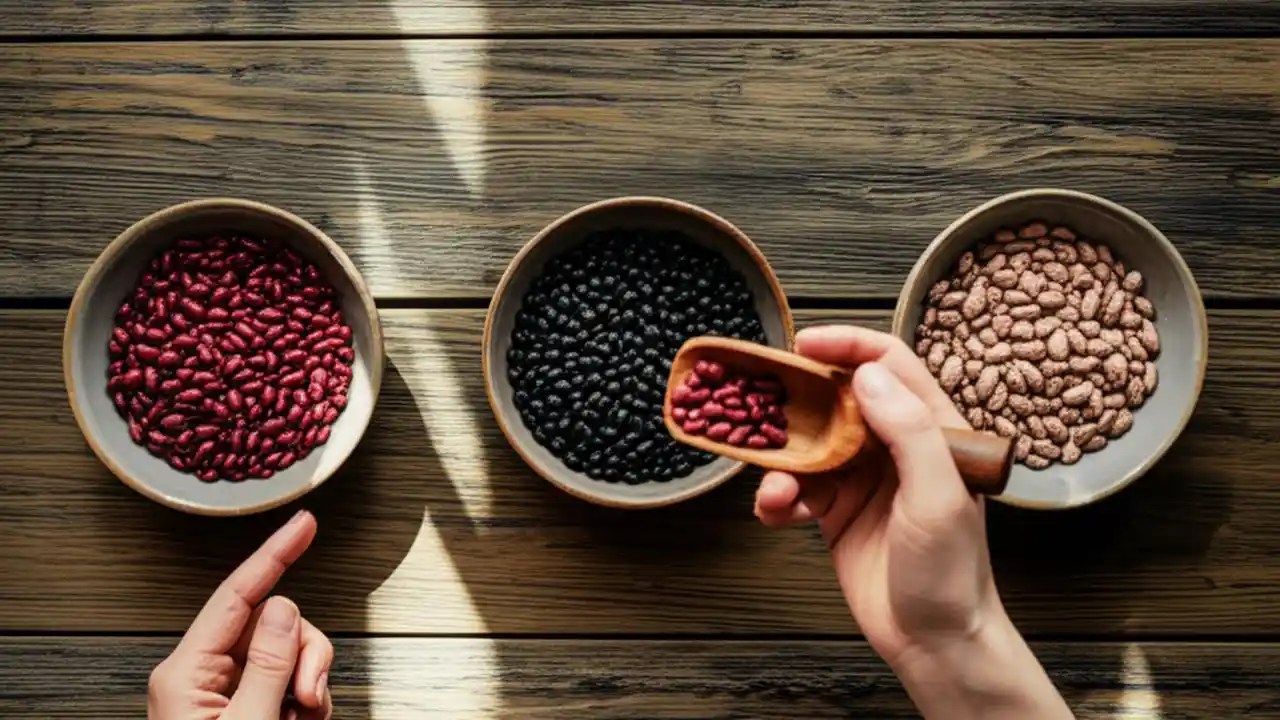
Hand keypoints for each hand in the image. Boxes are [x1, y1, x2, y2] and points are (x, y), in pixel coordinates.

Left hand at [148, 510, 332, 719]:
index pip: (236, 594)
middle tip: (308, 697)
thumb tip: (284, 609)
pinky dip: (305, 702)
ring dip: (307, 683)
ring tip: (301, 719)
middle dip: (304, 657)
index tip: (302, 524)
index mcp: (185, 674)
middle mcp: (201, 676)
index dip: (274, 554)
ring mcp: (223, 693)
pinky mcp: (244, 708)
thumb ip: (268, 665)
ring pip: (288, 653)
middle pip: (273, 626)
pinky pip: (289, 680)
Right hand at [755, 325, 996, 663]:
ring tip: (774, 486)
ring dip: (780, 459)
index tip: (804, 343)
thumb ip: (908, 430)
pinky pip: (794, 487)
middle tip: (758, 401)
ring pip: (807, 443)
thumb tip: (867, 377)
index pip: (888, 364)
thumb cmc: (950, 572)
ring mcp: (861, 476)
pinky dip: (776, 496)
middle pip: (836, 397)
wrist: (932, 641)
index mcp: (931, 429)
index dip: (848, 344)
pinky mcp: (834, 509)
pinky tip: (775, 512)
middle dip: (795, 398)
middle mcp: (892, 445)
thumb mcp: (938, 496)